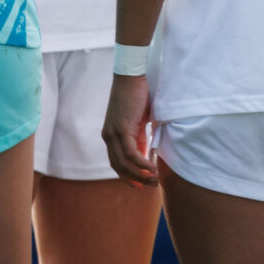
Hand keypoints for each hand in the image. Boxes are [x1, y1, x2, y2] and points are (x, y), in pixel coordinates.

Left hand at [101, 71, 159, 187]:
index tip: (140, 186)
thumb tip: (146, 154)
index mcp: (111, 135)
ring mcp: (113, 133)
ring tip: (154, 179)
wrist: (131, 77)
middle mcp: (109, 136)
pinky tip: (152, 167)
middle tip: (151, 186)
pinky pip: (130, 153)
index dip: (127, 177)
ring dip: (140, 174)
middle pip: (119, 167)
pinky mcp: (121, 128)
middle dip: (135, 179)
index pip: (116, 163)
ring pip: (124, 163)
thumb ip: (140, 138)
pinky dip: (141, 163)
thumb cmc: (138, 96)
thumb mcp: (139, 122)